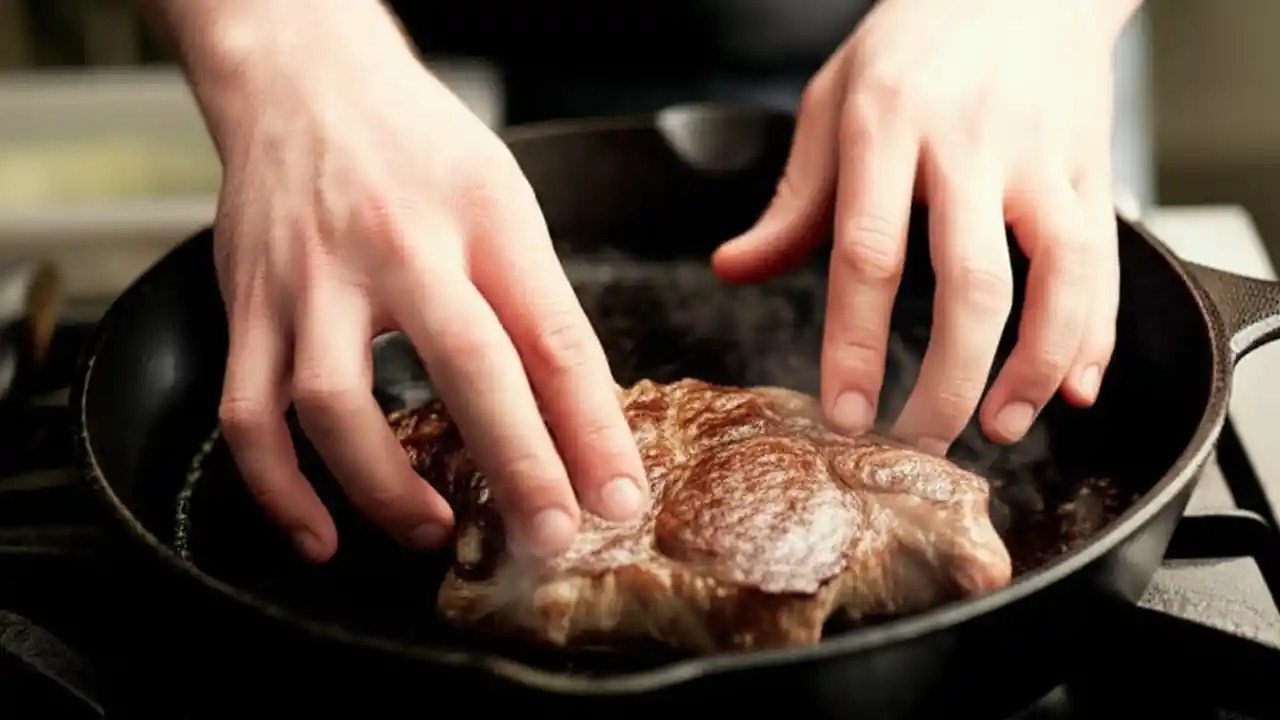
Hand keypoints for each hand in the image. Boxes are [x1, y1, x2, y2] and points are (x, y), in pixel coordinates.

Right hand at [170, 2, 647, 561]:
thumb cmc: (416, 146)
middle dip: (518, 466)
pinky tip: (319, 535)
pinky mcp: (247, 305)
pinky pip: (248, 416)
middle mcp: (397, 245)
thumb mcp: (501, 199)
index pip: (554, 335)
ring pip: (335, 405)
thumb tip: (576, 418)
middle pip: (466, 366)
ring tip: (432, 531)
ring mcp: (312, 278)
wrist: (302, 80)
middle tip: (549, 536)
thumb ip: (533, 300)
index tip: (618, 497)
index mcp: (482, 217)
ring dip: (386, 489)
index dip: (592, 428)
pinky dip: (279, 491)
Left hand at [713, 0, 1139, 453]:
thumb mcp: (830, 101)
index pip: (869, 254)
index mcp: (888, 125)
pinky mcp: (1091, 165)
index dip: (855, 345)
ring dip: (1035, 365)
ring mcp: (1041, 156)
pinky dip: (1094, 331)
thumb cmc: (913, 42)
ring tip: (1003, 427)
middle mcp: (970, 143)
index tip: (845, 412)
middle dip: (948, 379)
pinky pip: (1105, 260)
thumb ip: (793, 198)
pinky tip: (1072, 383)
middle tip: (922, 442)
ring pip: (1058, 276)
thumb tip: (734, 269)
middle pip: (970, 283)